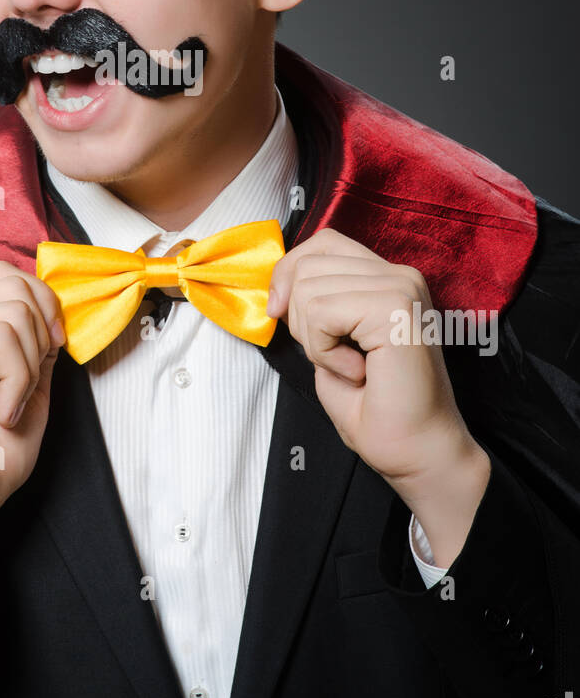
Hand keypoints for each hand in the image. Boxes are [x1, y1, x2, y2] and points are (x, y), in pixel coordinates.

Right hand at [0, 260, 64, 601]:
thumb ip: (39, 344)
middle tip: (24, 387)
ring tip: (8, 404)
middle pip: (17, 284)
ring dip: (28, 365)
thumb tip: (53, 310)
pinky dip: (16, 377)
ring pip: (14, 309)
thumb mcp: (32, 387)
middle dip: (41, 337)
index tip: (51, 355)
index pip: (13, 277)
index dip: (45, 309)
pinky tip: (0, 409)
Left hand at [266, 228, 477, 486]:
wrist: (418, 455)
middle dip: (299, 318)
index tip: (281, 316)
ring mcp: (401, 286)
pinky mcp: (396, 306)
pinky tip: (358, 372)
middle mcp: (400, 274)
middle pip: (307, 262)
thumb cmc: (379, 411)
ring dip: (314, 339)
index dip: (289, 274)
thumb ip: (312, 307)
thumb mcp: (330, 346)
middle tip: (335, 357)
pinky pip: (321, 313)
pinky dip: (324, 351)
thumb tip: (278, 289)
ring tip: (351, 367)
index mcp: (387, 278)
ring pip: (308, 287)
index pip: (322, 243)